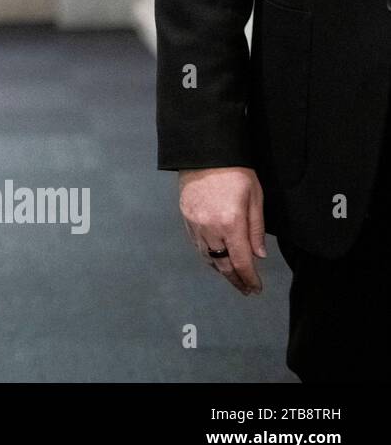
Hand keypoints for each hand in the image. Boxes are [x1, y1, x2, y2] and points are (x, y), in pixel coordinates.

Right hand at [177, 166, 266, 294]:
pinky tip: (216, 258)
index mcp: (231, 224)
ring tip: (233, 277)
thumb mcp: (255, 198)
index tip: (256, 288)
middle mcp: (210, 229)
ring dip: (221, 270)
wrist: (204, 154)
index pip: (241, 261)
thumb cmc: (236, 172)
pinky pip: (197, 245)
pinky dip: (209, 256)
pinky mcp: (186, 219)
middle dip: (236, 280)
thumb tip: (258, 255)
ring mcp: (195, 225)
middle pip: (223, 264)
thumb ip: (256, 229)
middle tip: (246, 290)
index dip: (249, 278)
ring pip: (208, 257)